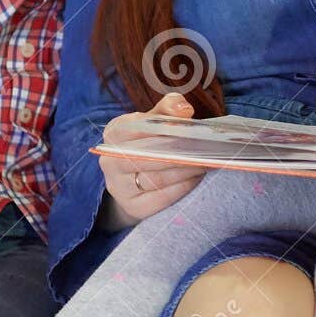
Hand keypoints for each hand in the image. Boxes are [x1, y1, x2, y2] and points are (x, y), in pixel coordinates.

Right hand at [99, 91, 209, 228]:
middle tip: (204, 147)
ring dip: (184, 170)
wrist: (132, 181)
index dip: (162, 126)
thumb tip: (183, 110)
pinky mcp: (133, 207)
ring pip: (156, 178)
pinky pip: (161, 198)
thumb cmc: (146, 144)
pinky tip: (196, 177)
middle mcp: (110, 161)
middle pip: (147, 155)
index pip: (136, 128)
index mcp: (114, 134)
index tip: (187, 124)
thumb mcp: (152, 121)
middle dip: (178, 151)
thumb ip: (167, 109)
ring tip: (205, 161)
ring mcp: (119, 187)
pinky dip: (182, 187)